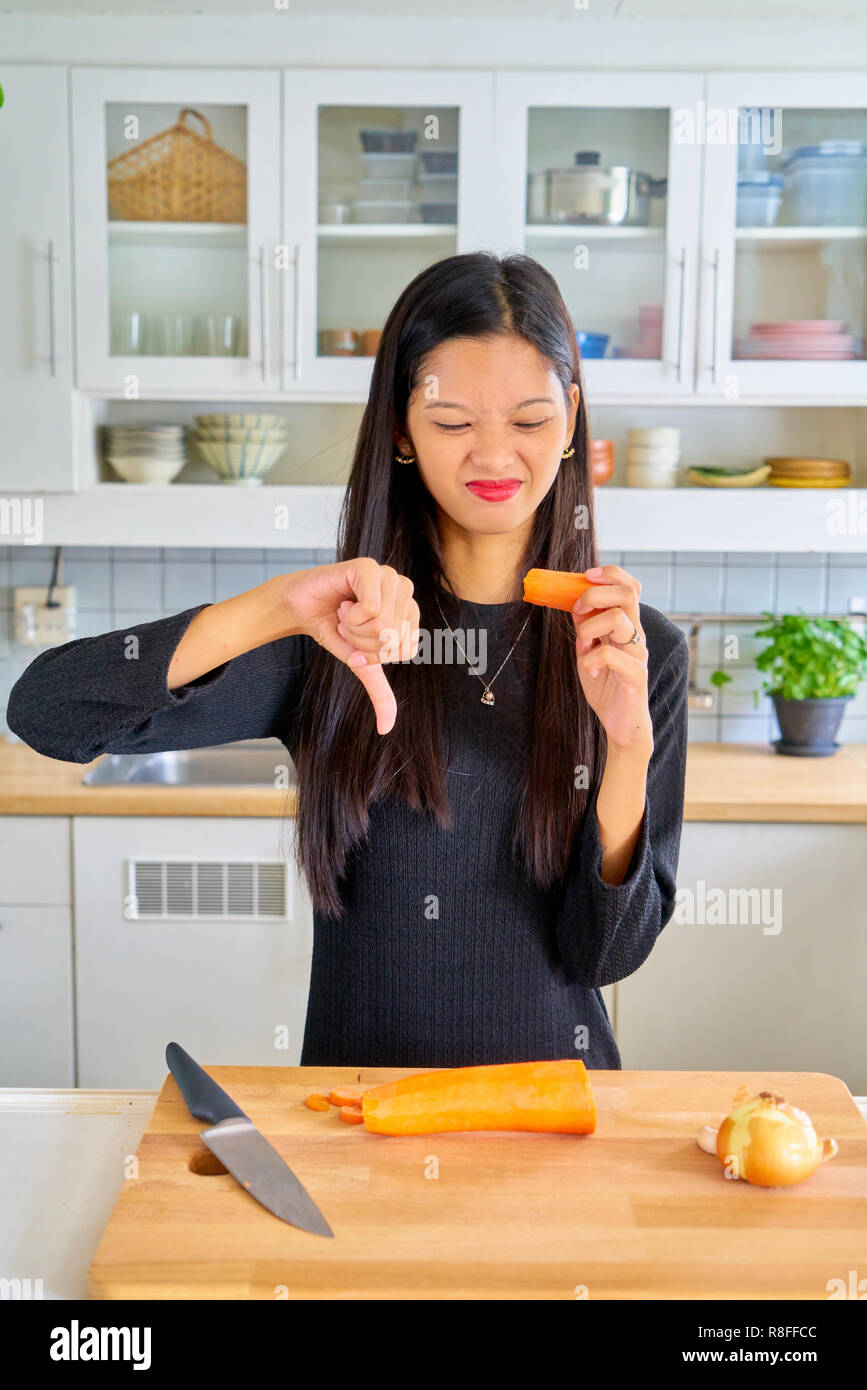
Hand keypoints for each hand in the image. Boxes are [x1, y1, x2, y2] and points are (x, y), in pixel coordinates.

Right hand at [283, 558, 419, 734]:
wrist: (299, 608)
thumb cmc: (332, 628)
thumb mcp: (359, 663)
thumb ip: (379, 690)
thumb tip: (386, 728)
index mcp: (409, 612)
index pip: (405, 650)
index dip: (375, 652)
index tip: (358, 637)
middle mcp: (404, 591)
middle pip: (394, 638)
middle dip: (362, 640)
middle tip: (348, 624)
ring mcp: (389, 576)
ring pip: (384, 625)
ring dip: (354, 628)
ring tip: (345, 613)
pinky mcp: (369, 567)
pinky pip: (372, 608)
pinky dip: (350, 615)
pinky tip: (342, 604)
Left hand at [572, 564, 652, 757]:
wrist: (621, 725)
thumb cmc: (607, 687)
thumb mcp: (589, 651)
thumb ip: (585, 629)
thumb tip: (574, 604)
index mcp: (628, 626)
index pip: (630, 587)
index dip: (610, 575)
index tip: (586, 576)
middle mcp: (637, 635)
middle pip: (626, 594)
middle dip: (594, 595)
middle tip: (579, 611)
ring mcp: (638, 654)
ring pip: (617, 619)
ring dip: (589, 628)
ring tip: (583, 645)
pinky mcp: (636, 675)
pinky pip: (609, 654)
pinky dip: (591, 660)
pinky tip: (591, 672)